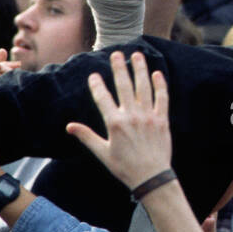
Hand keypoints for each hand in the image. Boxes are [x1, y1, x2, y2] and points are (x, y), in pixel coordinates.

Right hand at [66, 51, 172, 190]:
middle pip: (124, 86)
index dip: (97, 85)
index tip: (94, 74)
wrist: (151, 177)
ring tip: (136, 55)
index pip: (103, 98)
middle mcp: (132, 116)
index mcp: (115, 124)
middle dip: (119, 68)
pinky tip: (157, 73)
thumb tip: (69, 126)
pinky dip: (160, 85)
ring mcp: (149, 116)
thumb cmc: (124, 167)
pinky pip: (162, 98)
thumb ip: (87, 136)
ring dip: (140, 70)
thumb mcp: (102, 153)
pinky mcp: (163, 119)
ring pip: (144, 87)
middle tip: (116, 54)